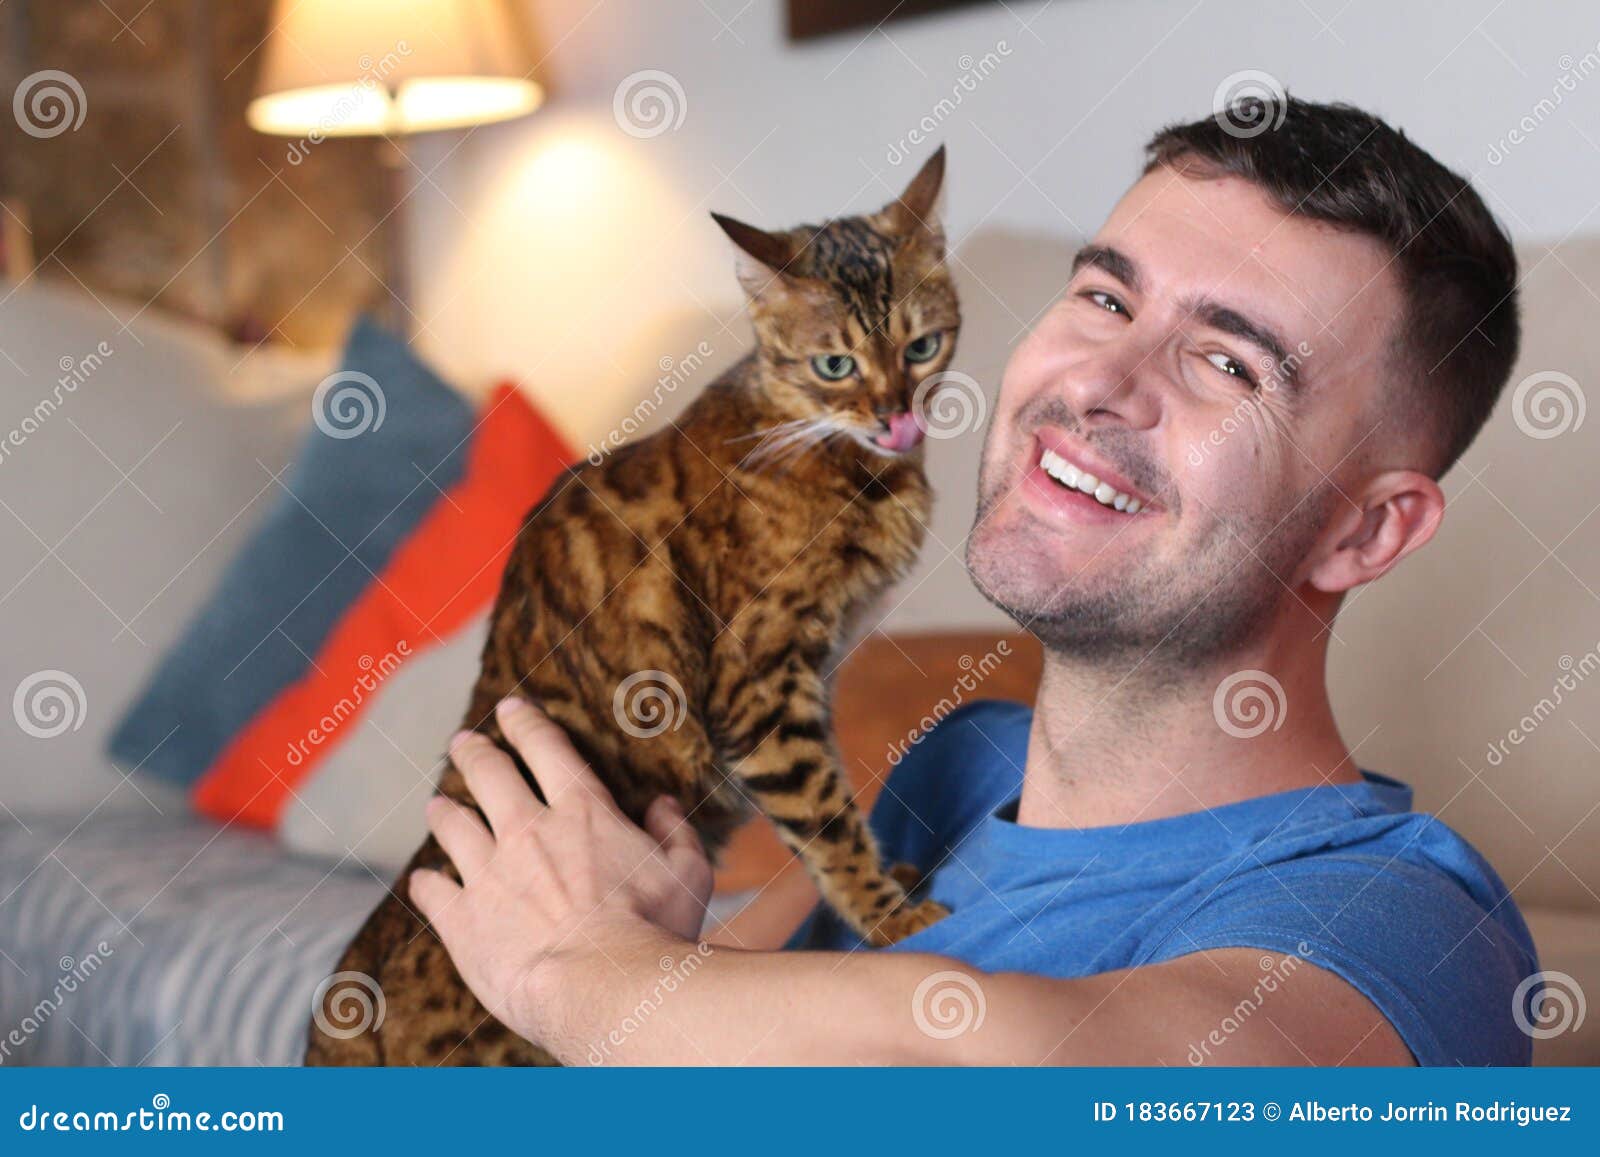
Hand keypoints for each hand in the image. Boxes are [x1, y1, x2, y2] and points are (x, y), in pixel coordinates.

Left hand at [408, 697, 712, 1046]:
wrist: (601, 986)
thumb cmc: (654, 930)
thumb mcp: (688, 872)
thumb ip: (674, 831)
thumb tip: (661, 804)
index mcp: (582, 812)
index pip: (545, 748)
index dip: (524, 722)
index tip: (509, 708)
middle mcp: (527, 831)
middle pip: (488, 774)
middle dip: (474, 751)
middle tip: (464, 742)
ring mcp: (488, 874)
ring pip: (452, 825)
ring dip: (445, 810)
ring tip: (438, 804)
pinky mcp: (463, 920)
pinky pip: (432, 891)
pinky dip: (427, 882)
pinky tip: (424, 881)